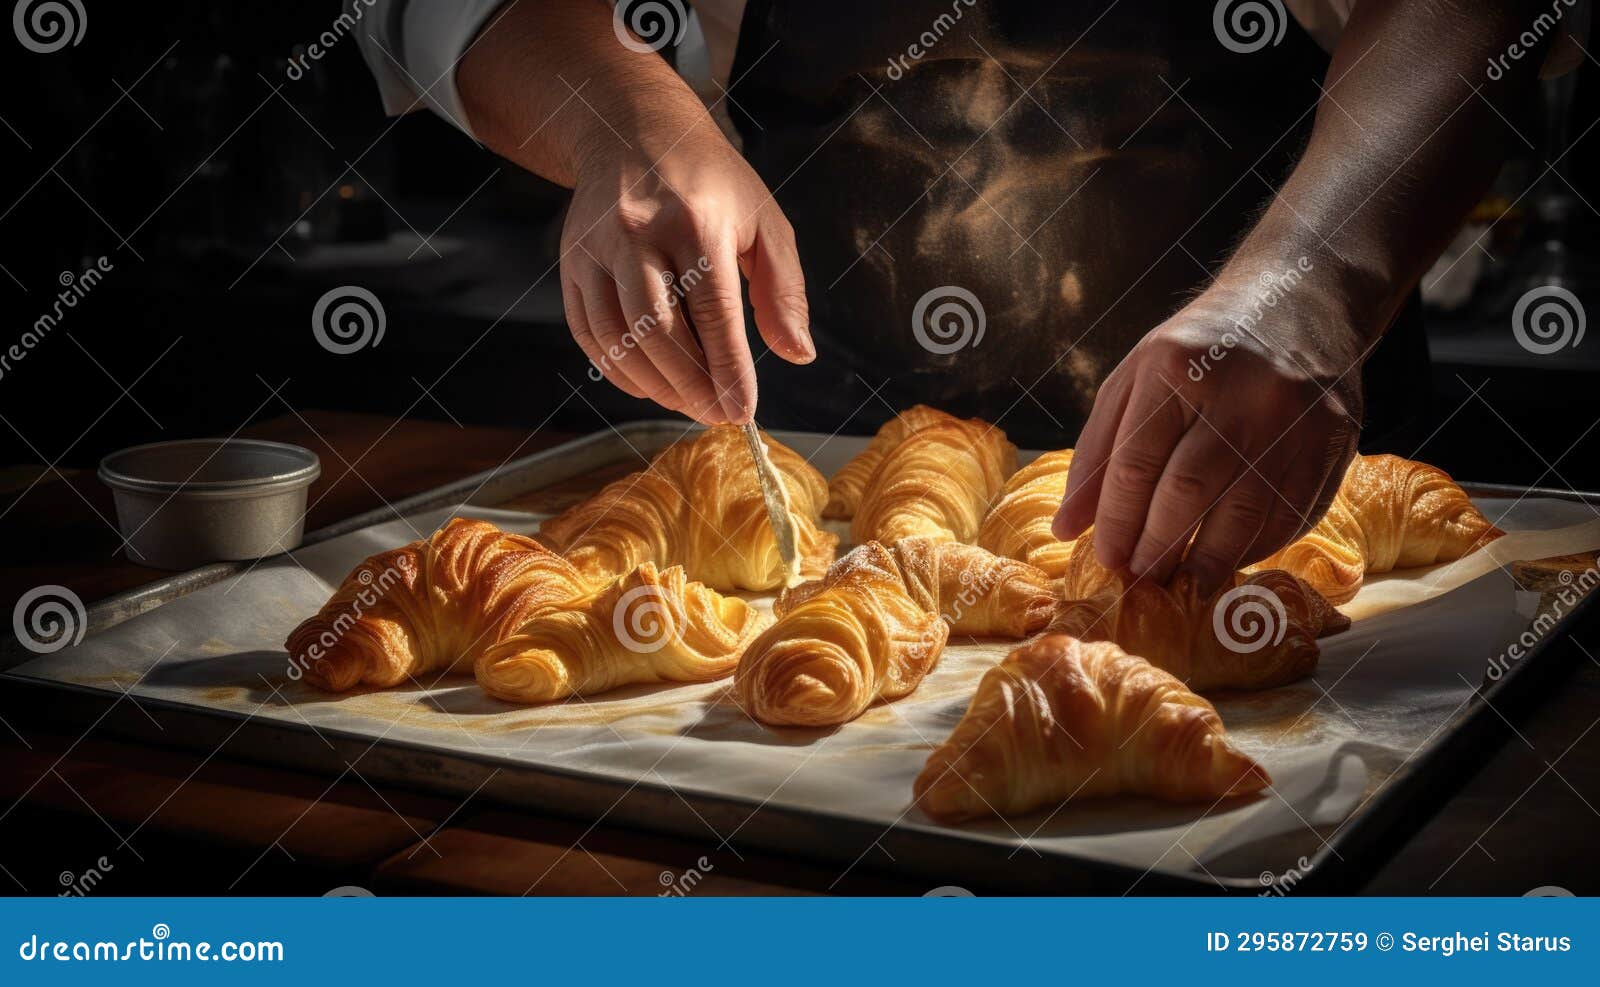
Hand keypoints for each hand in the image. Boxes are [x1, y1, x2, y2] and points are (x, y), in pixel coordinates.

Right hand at [562, 123, 813, 423]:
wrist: (634, 130)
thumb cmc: (711, 183)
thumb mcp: (765, 221)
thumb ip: (784, 291)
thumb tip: (797, 355)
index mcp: (697, 221)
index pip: (714, 313)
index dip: (729, 370)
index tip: (742, 411)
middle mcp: (638, 233)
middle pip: (660, 332)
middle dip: (692, 387)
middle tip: (718, 414)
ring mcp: (597, 248)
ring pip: (620, 338)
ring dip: (656, 386)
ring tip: (690, 403)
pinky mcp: (571, 262)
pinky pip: (590, 333)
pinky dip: (620, 370)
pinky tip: (650, 383)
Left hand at [1052, 278, 1363, 594]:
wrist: (1300, 302)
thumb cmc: (1203, 349)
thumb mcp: (1138, 378)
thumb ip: (1100, 450)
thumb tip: (1068, 527)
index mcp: (1177, 365)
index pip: (1136, 462)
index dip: (1117, 521)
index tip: (1107, 559)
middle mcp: (1241, 391)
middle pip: (1188, 491)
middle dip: (1157, 548)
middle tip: (1142, 579)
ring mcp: (1295, 417)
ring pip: (1245, 513)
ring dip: (1208, 560)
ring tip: (1183, 584)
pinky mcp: (1334, 440)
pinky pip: (1291, 513)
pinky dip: (1256, 547)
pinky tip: (1231, 557)